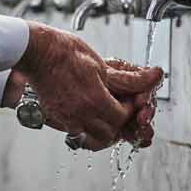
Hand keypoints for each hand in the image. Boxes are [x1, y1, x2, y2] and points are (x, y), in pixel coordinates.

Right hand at [10, 23, 162, 150]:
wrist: (37, 52)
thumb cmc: (64, 52)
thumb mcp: (101, 64)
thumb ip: (128, 79)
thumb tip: (154, 77)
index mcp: (94, 100)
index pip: (121, 117)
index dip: (129, 109)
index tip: (128, 99)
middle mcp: (80, 115)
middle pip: (109, 134)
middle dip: (119, 123)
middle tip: (119, 108)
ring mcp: (66, 119)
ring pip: (93, 139)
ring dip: (104, 130)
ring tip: (106, 115)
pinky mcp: (56, 118)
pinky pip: (77, 134)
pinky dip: (88, 130)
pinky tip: (89, 116)